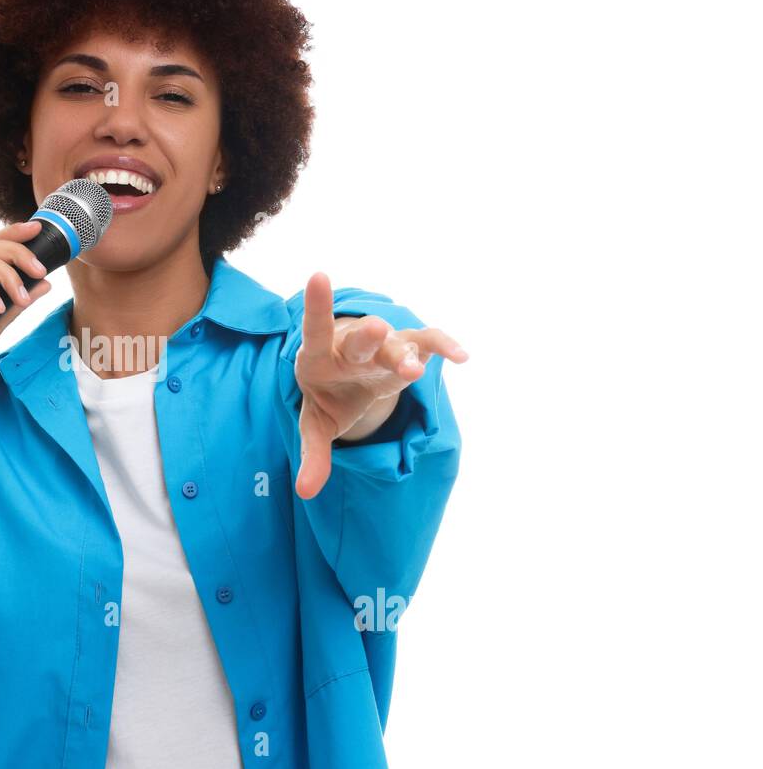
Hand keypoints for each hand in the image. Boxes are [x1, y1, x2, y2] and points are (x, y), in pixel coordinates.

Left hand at [294, 272, 467, 498]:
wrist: (346, 378)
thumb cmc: (327, 395)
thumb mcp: (315, 424)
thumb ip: (312, 454)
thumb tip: (306, 492)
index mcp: (319, 356)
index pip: (315, 328)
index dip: (317, 305)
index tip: (318, 276)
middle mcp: (352, 344)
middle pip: (361, 339)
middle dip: (370, 336)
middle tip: (377, 330)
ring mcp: (382, 344)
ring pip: (396, 343)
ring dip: (406, 354)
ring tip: (415, 371)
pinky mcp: (409, 348)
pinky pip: (428, 341)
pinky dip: (443, 345)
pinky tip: (461, 357)